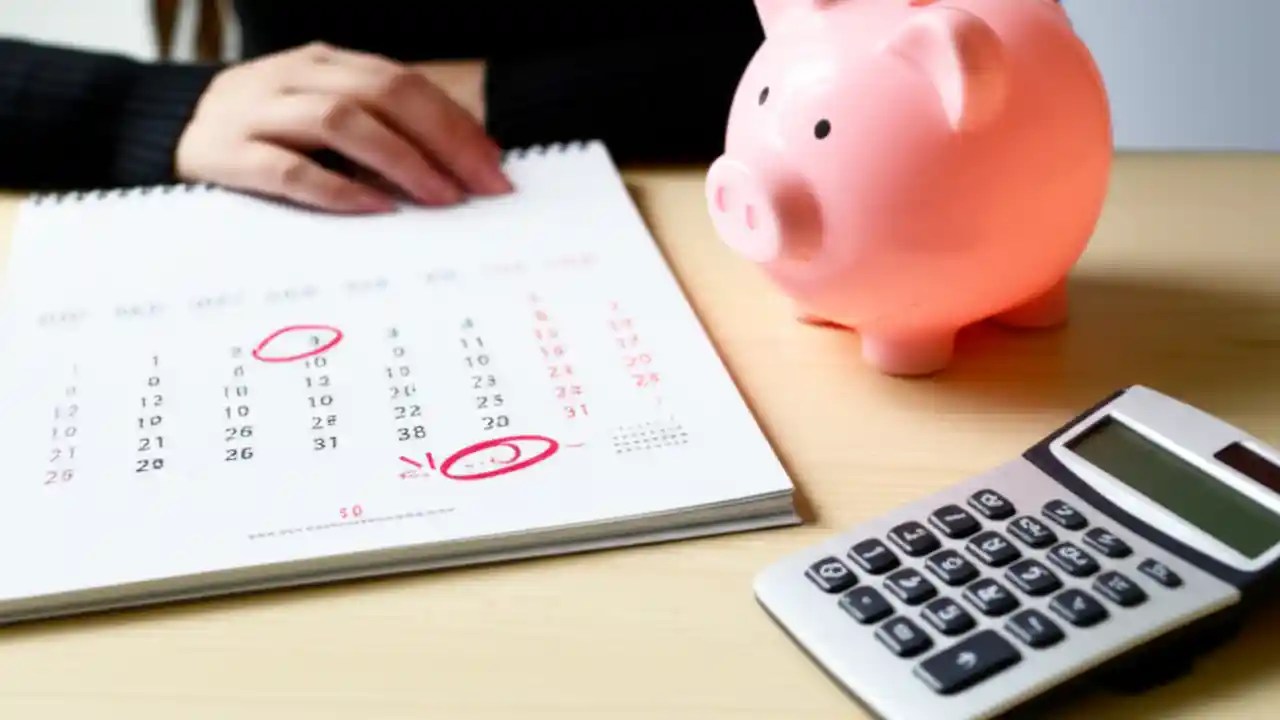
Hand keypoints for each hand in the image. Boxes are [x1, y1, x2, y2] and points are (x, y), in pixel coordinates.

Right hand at [175, 42, 510, 212]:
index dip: (455, 123)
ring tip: (439, 198)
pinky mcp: (229, 154)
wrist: (165, 131)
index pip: (405, 83)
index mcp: (326, 62)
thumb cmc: (266, 131)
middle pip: (382, 94)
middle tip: (480, 186)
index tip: (494, 166)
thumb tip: (464, 163)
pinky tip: (375, 209)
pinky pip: (291, 169)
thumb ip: (382, 127)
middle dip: (441, 140)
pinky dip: (339, 189)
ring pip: (340, 122)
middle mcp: (295, 77)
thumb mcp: (322, 112)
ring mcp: (260, 112)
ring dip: (400, 160)